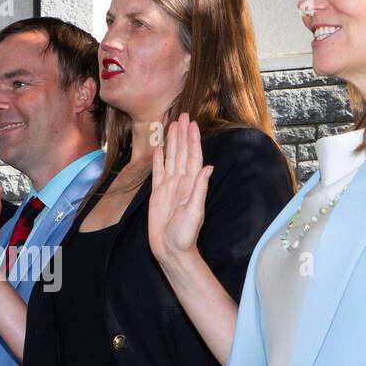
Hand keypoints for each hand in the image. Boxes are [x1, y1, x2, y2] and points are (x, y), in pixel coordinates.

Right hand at [149, 113, 212, 267]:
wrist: (171, 250)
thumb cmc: (185, 235)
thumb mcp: (195, 212)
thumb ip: (200, 190)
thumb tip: (208, 168)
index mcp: (192, 185)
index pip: (193, 157)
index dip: (193, 140)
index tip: (192, 124)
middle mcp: (181, 183)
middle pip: (182, 153)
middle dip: (183, 135)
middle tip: (182, 116)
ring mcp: (169, 187)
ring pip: (171, 159)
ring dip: (172, 142)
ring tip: (172, 125)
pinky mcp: (158, 194)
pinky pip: (158, 173)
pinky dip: (158, 160)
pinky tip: (158, 148)